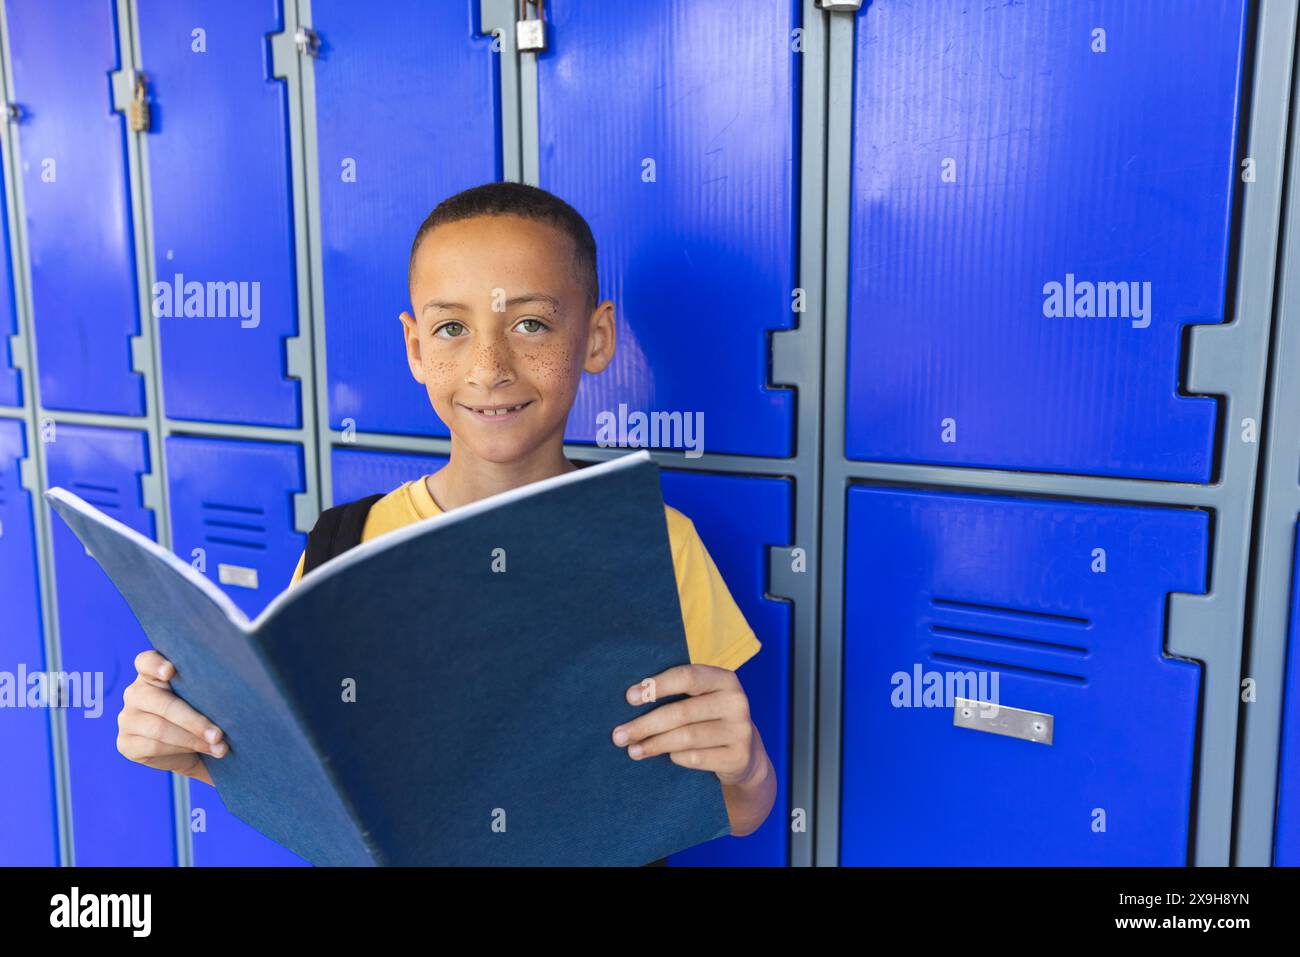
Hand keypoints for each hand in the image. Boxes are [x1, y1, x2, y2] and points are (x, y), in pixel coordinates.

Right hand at [117, 650, 225, 785]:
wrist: (192, 750)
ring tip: (219, 747)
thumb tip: (237, 686)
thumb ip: (207, 687)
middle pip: (163, 703)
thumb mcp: (205, 697)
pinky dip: (182, 750)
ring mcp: (128, 718)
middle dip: (194, 721)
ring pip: (161, 728)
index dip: (157, 665)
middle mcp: (136, 692)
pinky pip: (154, 746)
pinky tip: (201, 752)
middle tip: (219, 734)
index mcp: (152, 673)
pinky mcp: (127, 743)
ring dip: (194, 740)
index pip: (146, 661)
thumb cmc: (203, 714)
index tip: (171, 671)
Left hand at [611, 664, 761, 786]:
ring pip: (686, 738)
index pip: (687, 677)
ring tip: (632, 750)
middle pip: (681, 712)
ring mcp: (740, 731)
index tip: (629, 698)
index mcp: (724, 679)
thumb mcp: (701, 698)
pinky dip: (677, 758)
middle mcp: (736, 701)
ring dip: (654, 745)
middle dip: (645, 724)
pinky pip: (696, 758)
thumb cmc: (709, 718)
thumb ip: (677, 692)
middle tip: (619, 735)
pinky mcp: (738, 757)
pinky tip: (667, 757)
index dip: (656, 686)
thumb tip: (630, 698)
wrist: (745, 754)